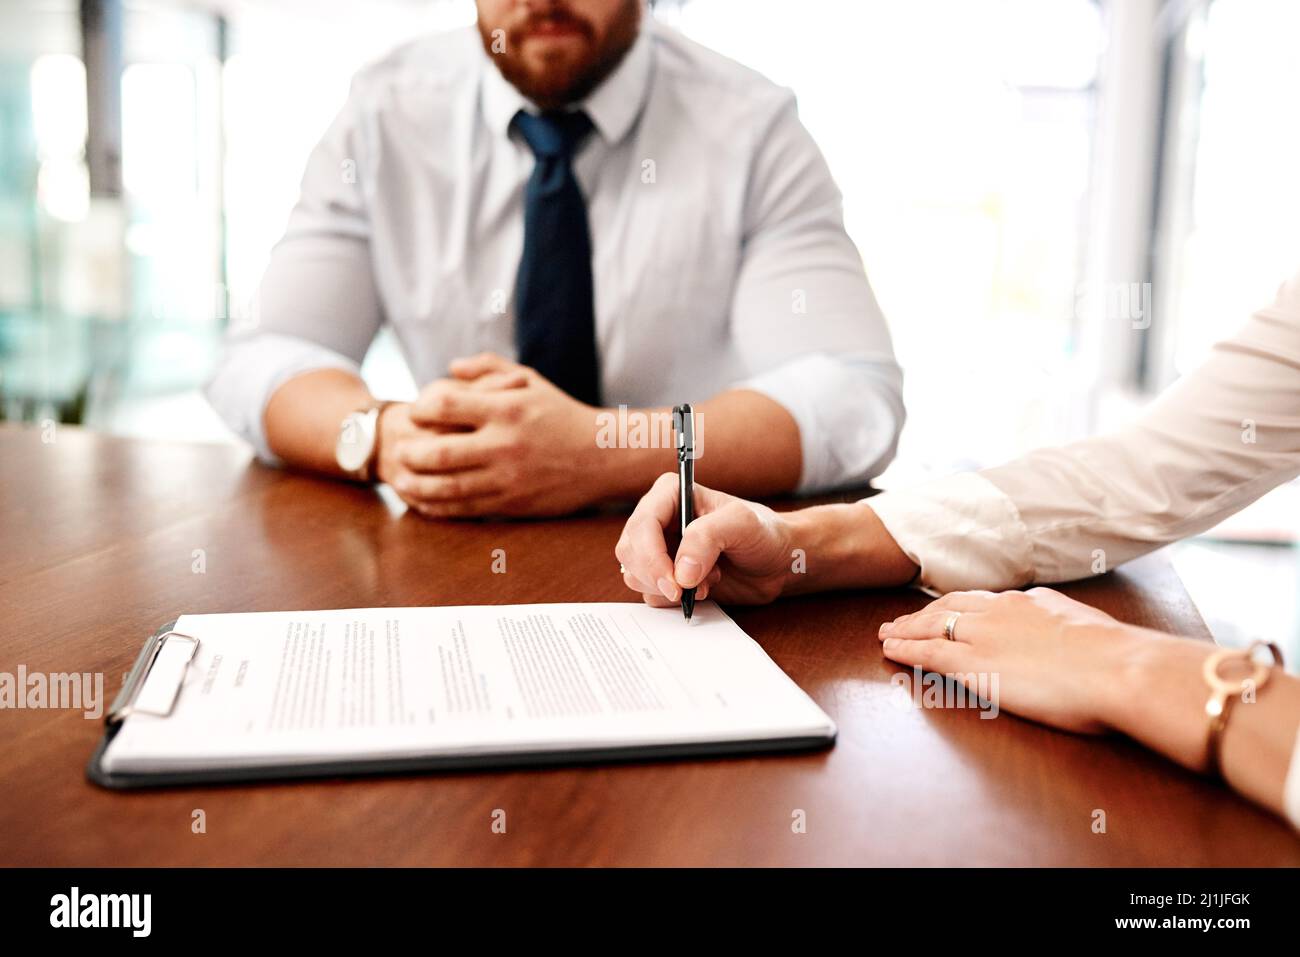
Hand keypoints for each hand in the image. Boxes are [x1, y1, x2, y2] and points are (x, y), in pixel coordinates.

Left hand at [380, 353, 608, 517]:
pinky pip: (465, 509)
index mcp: (507, 410)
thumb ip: (489, 368)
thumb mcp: (530, 380)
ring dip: (416, 485)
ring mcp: (507, 478)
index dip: (420, 408)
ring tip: (401, 480)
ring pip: (447, 487)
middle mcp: (504, 445)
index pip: (445, 406)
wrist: (603, 457)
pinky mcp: (512, 504)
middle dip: (410, 453)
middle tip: (399, 450)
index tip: (415, 412)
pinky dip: (438, 508)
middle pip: (439, 452)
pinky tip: (424, 502)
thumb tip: (450, 368)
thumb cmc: (562, 415)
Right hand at [616, 474, 795, 605]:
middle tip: (687, 590)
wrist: (777, 562)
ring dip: (670, 588)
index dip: (650, 556)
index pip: (642, 525)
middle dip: (657, 576)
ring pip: (635, 574)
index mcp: (669, 494)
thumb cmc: (763, 532)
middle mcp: (659, 520)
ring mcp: (660, 549)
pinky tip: (703, 588)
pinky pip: (651, 593)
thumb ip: (706, 538)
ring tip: (706, 580)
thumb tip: (680, 572)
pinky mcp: (667, 575)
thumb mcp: (742, 524)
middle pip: (630, 552)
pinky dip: (675, 599)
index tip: (674, 582)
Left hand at [877, 587, 1141, 733]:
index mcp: (1031, 602)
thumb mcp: (1090, 628)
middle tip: (902, 619)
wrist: (1117, 669)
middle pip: (950, 607)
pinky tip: (891, 649)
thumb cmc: (1117, 659)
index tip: (946, 610)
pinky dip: (906, 649)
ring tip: (887, 633)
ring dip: (906, 629)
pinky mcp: (973, 665)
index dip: (959, 607)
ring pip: (932, 626)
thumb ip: (1068, 626)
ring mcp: (983, 636)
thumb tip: (1066, 630)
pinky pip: (928, 653)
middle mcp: (1001, 611)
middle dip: (923, 613)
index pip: (984, 601)